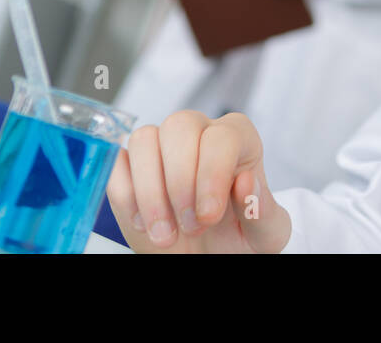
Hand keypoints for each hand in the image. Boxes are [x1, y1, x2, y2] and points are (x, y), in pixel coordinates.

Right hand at [107, 110, 291, 252]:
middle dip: (180, 182)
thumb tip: (245, 183)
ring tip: (165, 233)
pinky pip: (116, 163)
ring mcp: (161, 147)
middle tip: (190, 227)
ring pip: (143, 139)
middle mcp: (199, 133)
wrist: (208, 255)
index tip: (209, 216)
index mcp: (238, 140)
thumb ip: (262, 211)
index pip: (221, 137)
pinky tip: (144, 224)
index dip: (212, 175)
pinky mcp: (130, 167)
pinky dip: (125, 196)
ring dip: (150, 193)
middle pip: (179, 126)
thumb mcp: (264, 235)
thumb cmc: (239, 237)